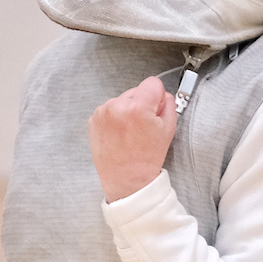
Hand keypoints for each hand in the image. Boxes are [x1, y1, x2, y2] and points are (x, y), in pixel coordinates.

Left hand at [88, 75, 177, 201]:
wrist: (126, 179)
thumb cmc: (147, 157)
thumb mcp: (169, 128)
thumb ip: (168, 104)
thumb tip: (162, 93)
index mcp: (138, 107)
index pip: (152, 82)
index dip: (158, 96)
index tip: (155, 109)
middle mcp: (117, 106)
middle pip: (136, 91)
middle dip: (142, 104)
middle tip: (143, 126)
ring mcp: (102, 112)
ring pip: (122, 100)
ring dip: (127, 111)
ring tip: (130, 133)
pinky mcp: (93, 119)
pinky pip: (109, 109)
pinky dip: (115, 118)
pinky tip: (119, 134)